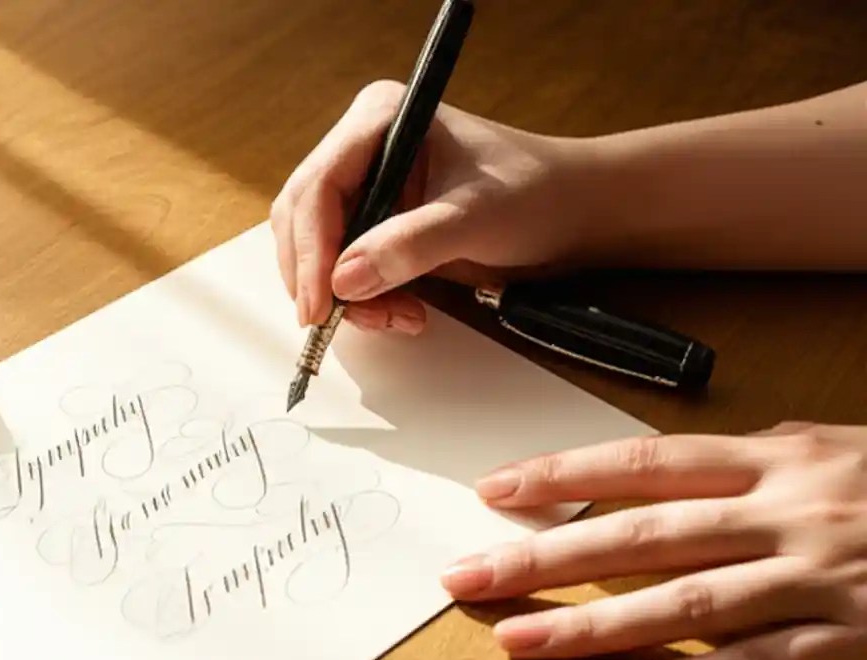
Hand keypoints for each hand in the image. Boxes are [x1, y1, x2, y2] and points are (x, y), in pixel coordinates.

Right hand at [270, 80, 588, 333]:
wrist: (574, 213)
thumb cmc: (536, 195)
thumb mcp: (474, 219)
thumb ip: (409, 246)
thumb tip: (344, 281)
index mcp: (380, 118)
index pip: (320, 185)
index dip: (311, 249)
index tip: (319, 304)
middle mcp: (362, 146)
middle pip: (304, 218)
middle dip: (322, 276)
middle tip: (339, 322)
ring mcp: (368, 184)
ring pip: (319, 248)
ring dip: (345, 295)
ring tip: (396, 318)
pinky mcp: (377, 221)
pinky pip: (344, 266)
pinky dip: (362, 299)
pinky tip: (401, 312)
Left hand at [442, 422, 866, 659]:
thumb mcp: (838, 451)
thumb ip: (757, 462)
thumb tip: (665, 475)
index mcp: (782, 457)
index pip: (645, 463)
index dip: (563, 476)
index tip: (495, 491)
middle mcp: (791, 511)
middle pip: (642, 533)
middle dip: (545, 555)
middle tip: (467, 575)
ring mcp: (824, 578)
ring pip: (685, 602)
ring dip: (592, 625)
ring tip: (517, 638)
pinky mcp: (858, 642)